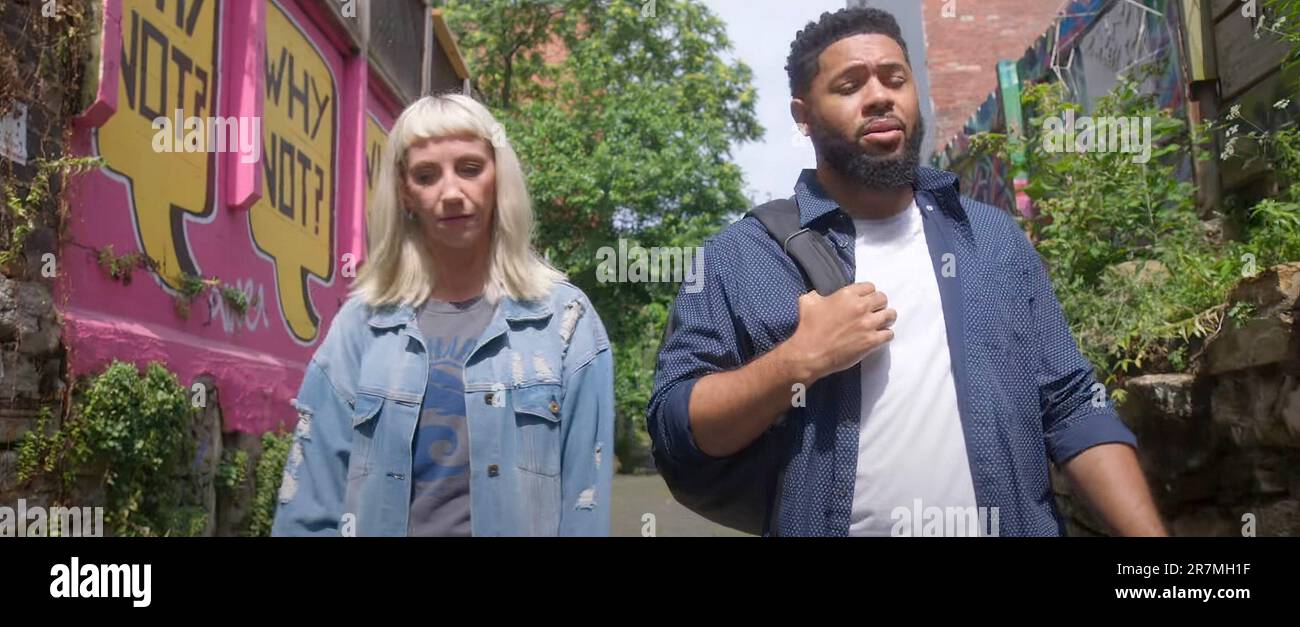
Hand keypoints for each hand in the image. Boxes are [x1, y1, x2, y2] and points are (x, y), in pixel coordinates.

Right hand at [779, 282, 895, 382]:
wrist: (810, 353)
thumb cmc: (808, 328)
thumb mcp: (807, 303)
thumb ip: (816, 295)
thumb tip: (818, 295)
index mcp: (846, 295)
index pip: (869, 287)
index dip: (868, 294)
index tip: (866, 300)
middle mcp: (860, 307)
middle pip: (882, 298)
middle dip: (879, 304)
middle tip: (875, 311)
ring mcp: (867, 324)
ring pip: (890, 315)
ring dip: (887, 318)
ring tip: (882, 323)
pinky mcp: (871, 341)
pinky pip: (889, 334)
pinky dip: (886, 335)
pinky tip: (880, 336)